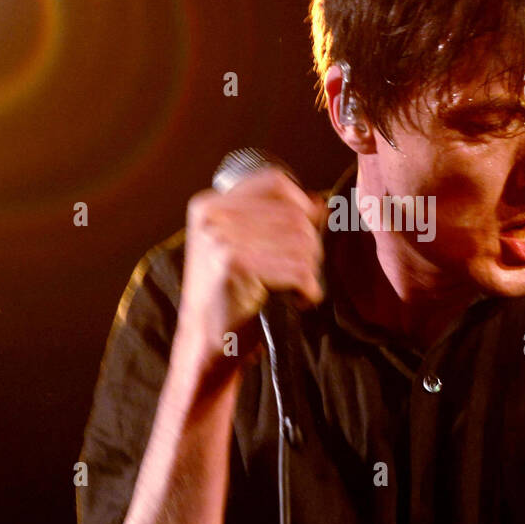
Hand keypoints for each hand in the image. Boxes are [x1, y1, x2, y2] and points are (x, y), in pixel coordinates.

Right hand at [176, 167, 326, 368]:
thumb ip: (271, 219)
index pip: (274, 183)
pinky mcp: (233, 264)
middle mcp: (212, 215)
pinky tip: (298, 300)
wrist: (205, 340)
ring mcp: (220, 238)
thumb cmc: (229, 295)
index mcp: (209, 204)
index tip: (311, 227)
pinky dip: (308, 289)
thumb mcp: (241, 246)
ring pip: (301, 241)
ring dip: (310, 270)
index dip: (302, 203)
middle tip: (302, 273)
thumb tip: (319, 203)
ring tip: (296, 287)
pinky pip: (296, 269)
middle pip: (294, 215)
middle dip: (310, 247)